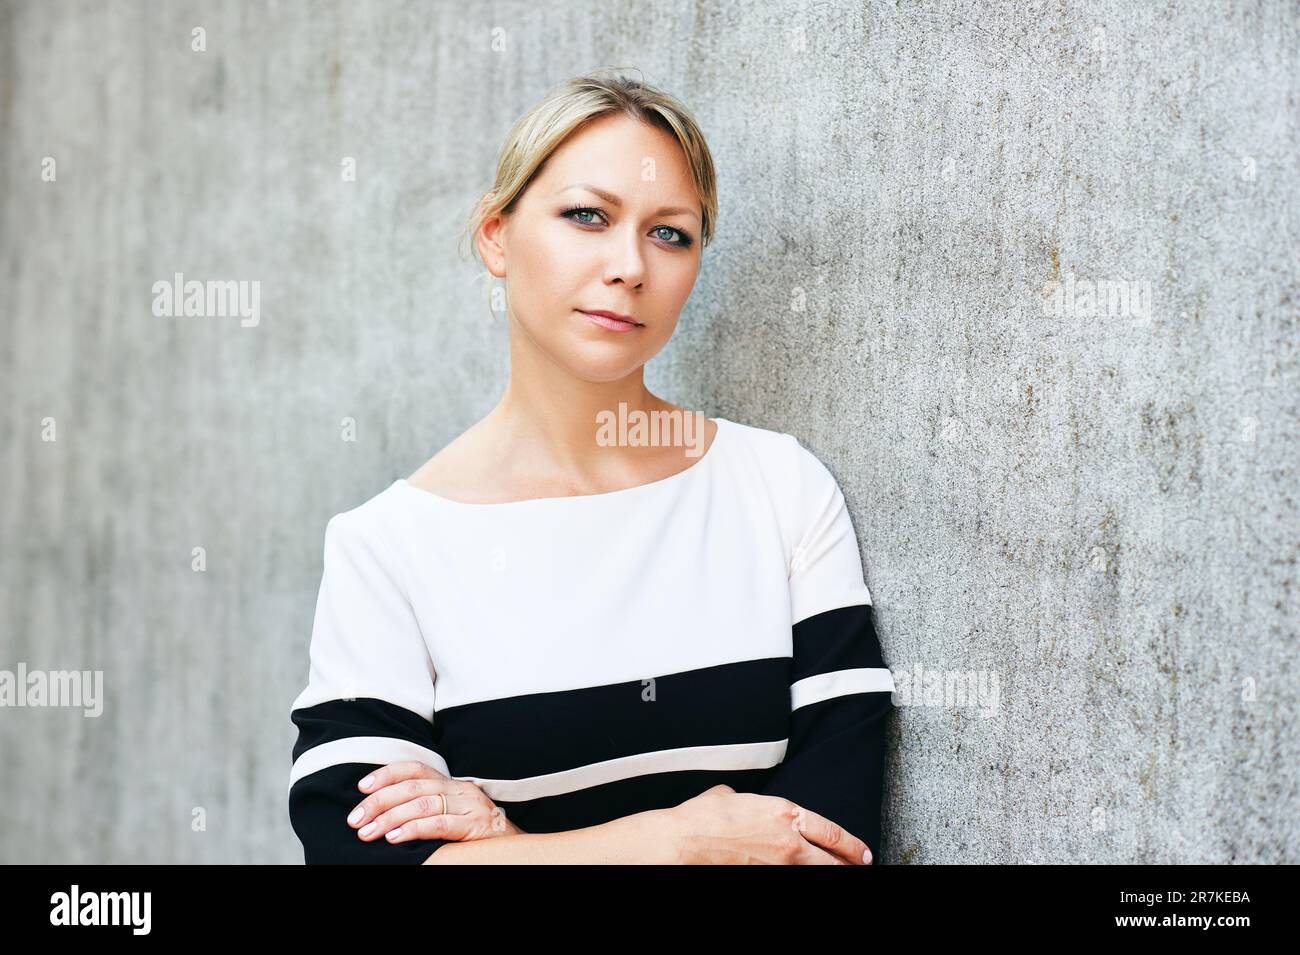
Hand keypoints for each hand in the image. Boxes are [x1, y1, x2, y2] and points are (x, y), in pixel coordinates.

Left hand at [346, 760, 524, 844]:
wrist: (515, 848)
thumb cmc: (476, 835)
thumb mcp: (452, 813)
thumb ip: (426, 807)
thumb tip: (383, 813)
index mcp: (452, 783)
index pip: (415, 769)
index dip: (387, 774)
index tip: (362, 787)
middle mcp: (460, 789)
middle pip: (412, 787)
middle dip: (378, 802)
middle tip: (355, 819)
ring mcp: (469, 806)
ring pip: (422, 804)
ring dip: (389, 818)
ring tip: (368, 832)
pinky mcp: (475, 826)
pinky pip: (439, 824)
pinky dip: (413, 829)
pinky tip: (394, 838)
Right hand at [669, 784, 871, 864]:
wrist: (687, 840)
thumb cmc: (705, 817)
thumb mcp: (734, 796)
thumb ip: (751, 803)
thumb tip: (745, 805)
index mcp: (784, 812)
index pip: (830, 831)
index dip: (851, 844)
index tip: (862, 852)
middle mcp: (789, 839)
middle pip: (832, 858)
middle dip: (850, 864)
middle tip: (861, 867)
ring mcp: (780, 863)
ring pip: (818, 870)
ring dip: (831, 872)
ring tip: (841, 873)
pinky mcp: (767, 876)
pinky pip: (794, 879)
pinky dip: (806, 878)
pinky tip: (810, 878)